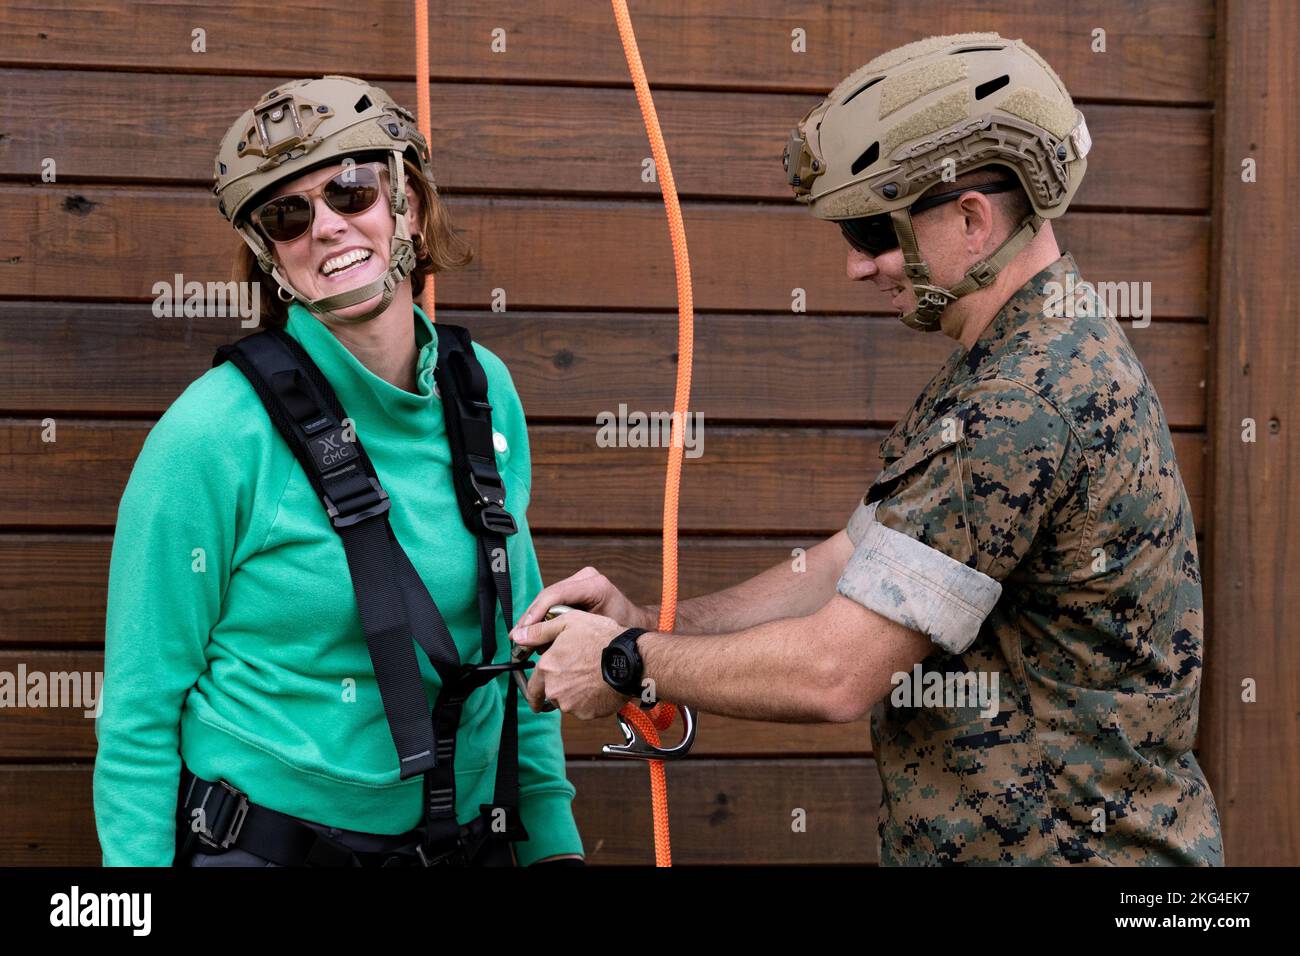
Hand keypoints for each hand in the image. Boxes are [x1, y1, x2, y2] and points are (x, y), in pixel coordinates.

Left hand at [511, 610, 628, 719]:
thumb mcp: (568, 623)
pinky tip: (599, 686)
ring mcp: (572, 704)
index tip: (535, 699)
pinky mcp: (588, 713)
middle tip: (578, 673)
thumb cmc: (601, 639)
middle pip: (552, 694)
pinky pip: (584, 709)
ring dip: (575, 694)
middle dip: (561, 686)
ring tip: (592, 677)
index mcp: (548, 668)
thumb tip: (517, 636)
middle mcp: (556, 689)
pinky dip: (589, 701)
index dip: (533, 693)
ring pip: (568, 702)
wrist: (629, 661)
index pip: (532, 688)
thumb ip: (539, 631)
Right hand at [516, 566, 654, 630]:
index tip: (523, 631)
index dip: (535, 613)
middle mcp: (585, 577)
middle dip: (530, 617)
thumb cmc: (623, 630)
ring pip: (547, 598)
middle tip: (516, 638)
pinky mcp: (574, 587)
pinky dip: (541, 616)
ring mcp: (579, 580)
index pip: (555, 594)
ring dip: (533, 618)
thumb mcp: (596, 632)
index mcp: (593, 584)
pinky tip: (531, 632)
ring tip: (520, 638)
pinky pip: (552, 600)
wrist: (636, 623)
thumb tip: (541, 644)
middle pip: (547, 595)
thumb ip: (571, 633)